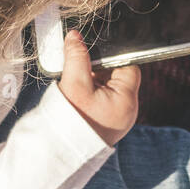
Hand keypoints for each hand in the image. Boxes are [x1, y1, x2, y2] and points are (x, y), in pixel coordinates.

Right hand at [57, 29, 139, 145]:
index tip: (93, 52)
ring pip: (108, 86)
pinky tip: (78, 95)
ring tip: (77, 84)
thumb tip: (75, 36)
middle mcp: (128, 108)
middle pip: (117, 75)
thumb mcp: (74, 84)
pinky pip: (102, 99)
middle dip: (98, 67)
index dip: (111, 55)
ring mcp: (119, 116)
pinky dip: (90, 93)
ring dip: (92, 80)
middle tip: (81, 67)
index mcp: (127, 99)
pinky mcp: (108, 122)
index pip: (128, 65)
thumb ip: (77, 57)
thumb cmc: (71, 122)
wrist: (61, 153)